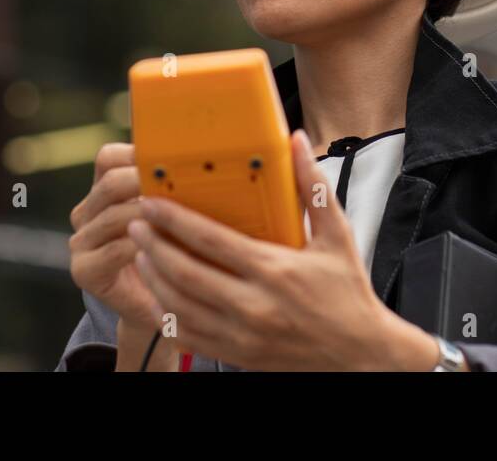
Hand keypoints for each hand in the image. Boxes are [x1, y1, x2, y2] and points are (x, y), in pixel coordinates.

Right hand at [67, 142, 164, 332]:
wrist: (157, 308)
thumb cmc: (172, 254)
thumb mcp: (172, 215)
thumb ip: (174, 190)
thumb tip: (205, 161)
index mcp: (103, 193)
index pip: (108, 159)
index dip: (135, 153)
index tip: (172, 158)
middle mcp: (86, 214)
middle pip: (109, 183)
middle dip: (145, 180)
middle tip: (181, 183)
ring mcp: (81, 243)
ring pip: (112, 215)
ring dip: (149, 214)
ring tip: (180, 214)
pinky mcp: (84, 271)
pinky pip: (113, 250)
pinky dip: (143, 245)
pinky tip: (168, 245)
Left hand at [126, 129, 440, 370]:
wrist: (361, 355)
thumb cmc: (348, 292)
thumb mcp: (337, 235)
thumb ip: (313, 186)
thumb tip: (298, 141)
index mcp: (275, 270)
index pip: (210, 240)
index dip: (174, 220)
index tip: (151, 203)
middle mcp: (254, 304)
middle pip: (185, 273)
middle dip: (153, 247)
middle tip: (135, 224)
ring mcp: (243, 335)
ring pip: (181, 307)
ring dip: (154, 279)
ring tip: (141, 255)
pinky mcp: (240, 356)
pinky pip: (191, 336)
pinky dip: (168, 315)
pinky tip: (159, 296)